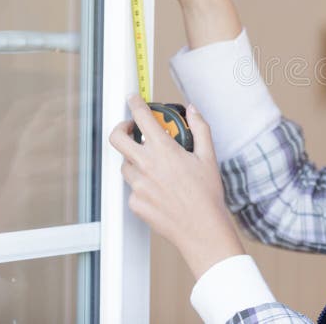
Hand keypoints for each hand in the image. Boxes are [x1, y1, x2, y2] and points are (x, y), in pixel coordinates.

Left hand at [109, 94, 244, 278]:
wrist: (201, 228)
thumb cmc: (207, 194)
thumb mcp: (208, 157)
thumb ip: (200, 128)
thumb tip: (193, 110)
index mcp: (164, 150)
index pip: (142, 118)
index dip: (135, 103)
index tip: (132, 98)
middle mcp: (146, 166)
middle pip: (117, 138)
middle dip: (121, 127)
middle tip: (130, 128)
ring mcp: (137, 185)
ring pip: (126, 165)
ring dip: (135, 160)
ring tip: (154, 165)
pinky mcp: (135, 203)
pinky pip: (133, 188)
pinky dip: (143, 184)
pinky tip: (161, 190)